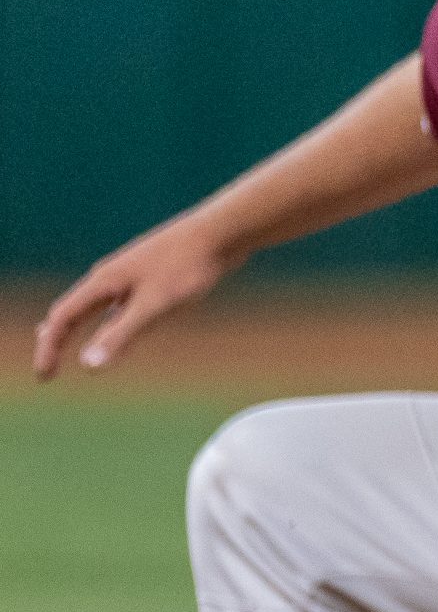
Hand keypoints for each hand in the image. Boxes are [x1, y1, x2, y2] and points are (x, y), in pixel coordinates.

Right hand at [33, 216, 232, 378]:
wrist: (219, 235)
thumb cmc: (187, 268)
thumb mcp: (154, 306)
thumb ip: (122, 334)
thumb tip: (89, 366)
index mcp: (103, 283)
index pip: (62, 319)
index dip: (50, 349)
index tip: (44, 376)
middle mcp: (109, 277)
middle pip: (71, 310)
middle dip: (55, 339)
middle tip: (46, 367)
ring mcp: (129, 276)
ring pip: (92, 305)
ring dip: (74, 325)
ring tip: (61, 342)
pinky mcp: (150, 277)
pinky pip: (116, 302)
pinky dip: (106, 318)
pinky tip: (114, 321)